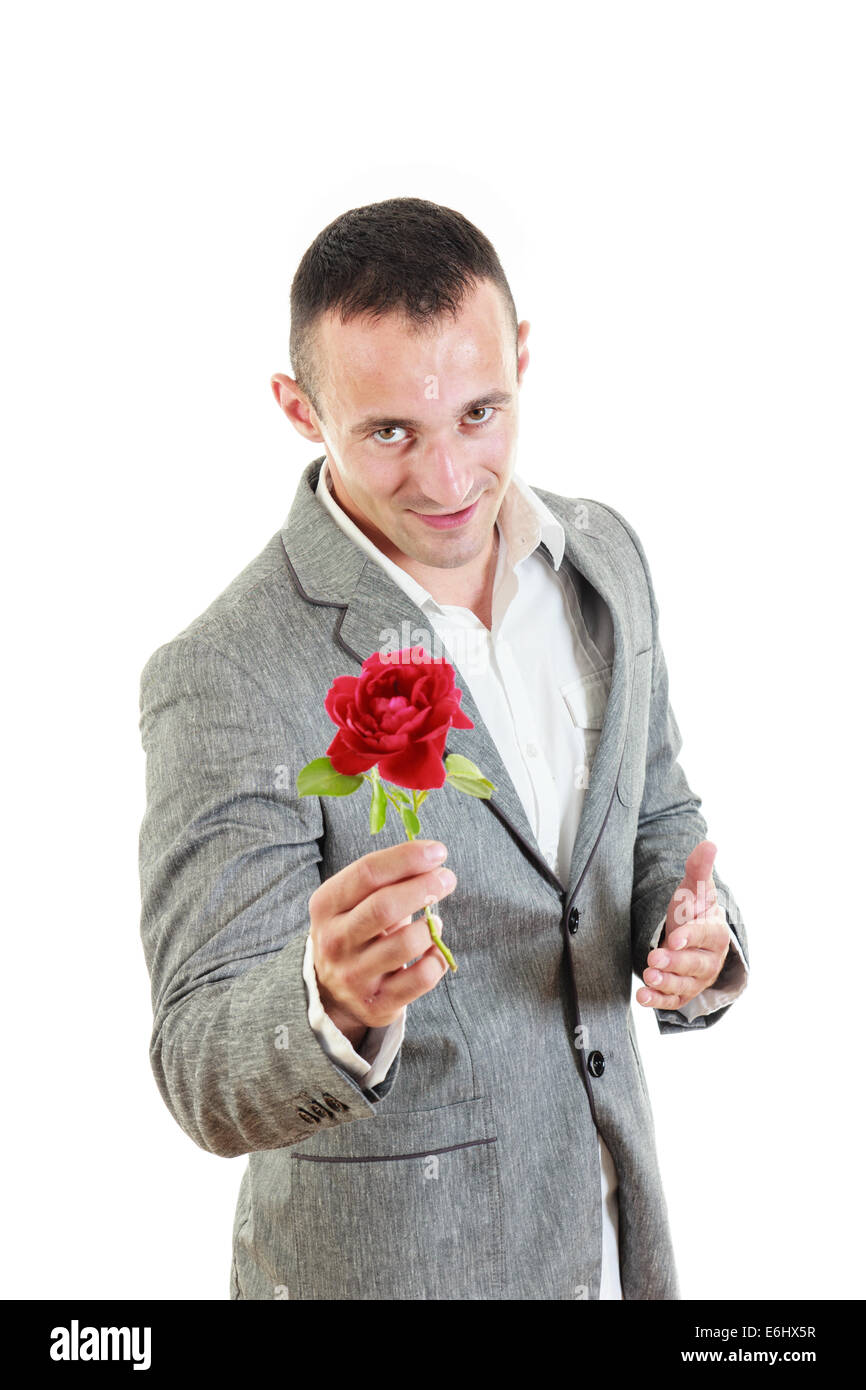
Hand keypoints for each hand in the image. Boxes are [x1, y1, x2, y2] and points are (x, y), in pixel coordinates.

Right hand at [310, 839, 456, 1045]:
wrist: (329, 993)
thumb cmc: (353, 932)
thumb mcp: (352, 903)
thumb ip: (384, 882)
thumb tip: (431, 860)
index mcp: (326, 905)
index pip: (367, 873)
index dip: (406, 858)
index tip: (438, 851)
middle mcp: (335, 941)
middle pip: (385, 906)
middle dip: (424, 887)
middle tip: (447, 878)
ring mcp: (354, 975)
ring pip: (406, 944)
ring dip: (430, 927)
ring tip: (434, 920)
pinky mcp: (377, 1004)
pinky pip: (421, 978)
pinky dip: (437, 959)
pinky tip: (434, 950)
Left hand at [637, 840, 729, 1010]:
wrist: (690, 936)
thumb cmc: (693, 910)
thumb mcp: (694, 889)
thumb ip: (699, 868)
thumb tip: (710, 843)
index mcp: (715, 932)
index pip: (706, 935)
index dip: (691, 936)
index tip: (674, 936)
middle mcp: (710, 959)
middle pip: (696, 964)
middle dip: (675, 962)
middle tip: (654, 957)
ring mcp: (697, 979)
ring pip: (684, 985)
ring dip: (666, 982)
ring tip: (647, 976)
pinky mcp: (682, 993)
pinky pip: (672, 1001)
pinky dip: (658, 1001)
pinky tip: (642, 996)